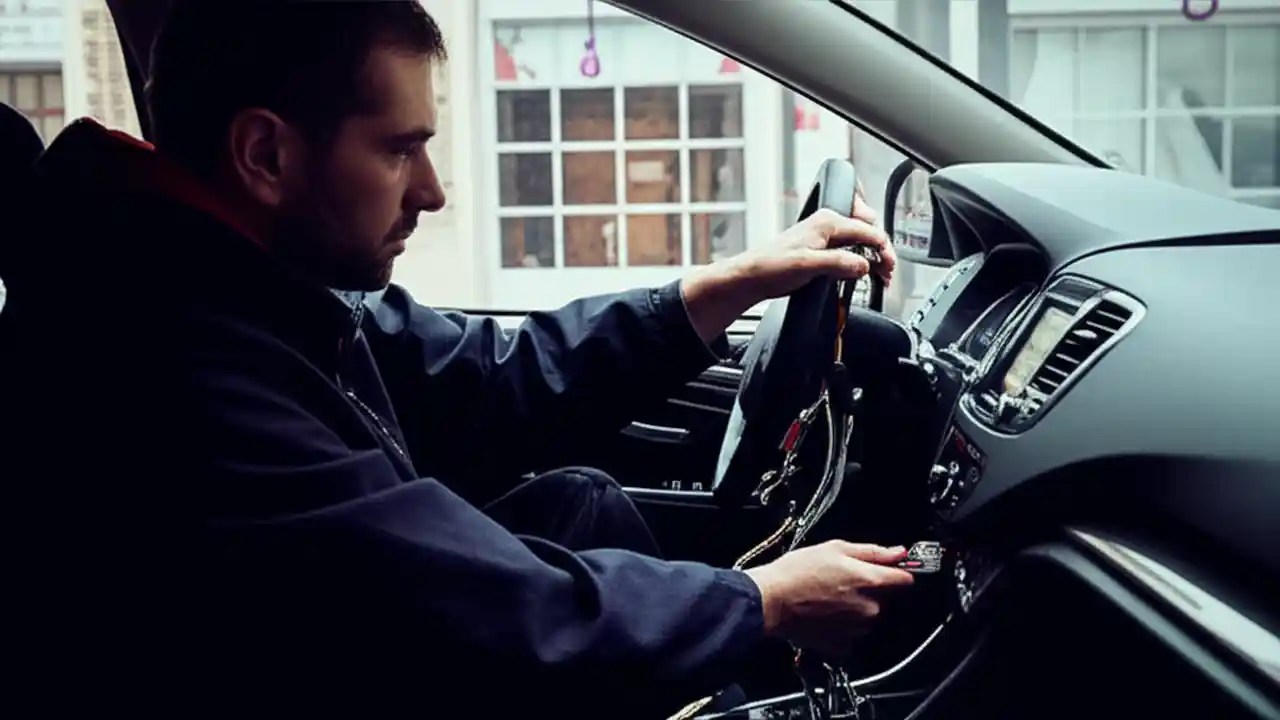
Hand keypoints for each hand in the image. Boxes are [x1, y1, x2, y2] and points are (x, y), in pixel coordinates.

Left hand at [682, 189, 893, 342]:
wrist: (752, 276)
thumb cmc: (771, 266)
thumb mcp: (808, 265)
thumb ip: (839, 262)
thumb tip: (864, 264)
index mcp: (827, 221)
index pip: (868, 230)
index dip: (884, 250)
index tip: (889, 269)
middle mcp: (828, 223)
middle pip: (867, 232)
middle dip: (881, 251)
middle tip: (886, 273)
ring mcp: (824, 235)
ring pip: (860, 241)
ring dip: (872, 257)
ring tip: (879, 275)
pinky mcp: (821, 248)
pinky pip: (848, 249)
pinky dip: (859, 260)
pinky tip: (861, 273)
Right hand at [743, 540, 912, 657]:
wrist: (770, 601)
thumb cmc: (796, 572)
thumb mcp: (835, 548)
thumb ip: (873, 552)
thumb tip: (899, 553)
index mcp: (870, 581)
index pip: (906, 579)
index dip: (897, 571)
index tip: (889, 569)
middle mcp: (869, 608)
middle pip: (885, 598)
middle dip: (870, 589)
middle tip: (843, 579)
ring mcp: (857, 629)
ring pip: (868, 615)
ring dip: (856, 606)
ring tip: (829, 596)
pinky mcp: (842, 644)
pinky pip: (852, 632)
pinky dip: (843, 624)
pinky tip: (825, 613)